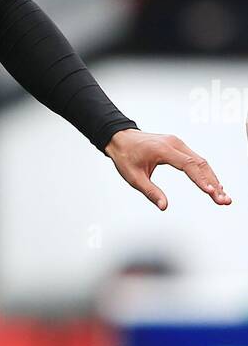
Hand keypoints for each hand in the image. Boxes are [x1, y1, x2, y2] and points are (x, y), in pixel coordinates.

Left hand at [104, 129, 230, 210]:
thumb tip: (164, 206)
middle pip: (200, 163)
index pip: (188, 165)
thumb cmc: (125, 157)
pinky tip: (213, 184)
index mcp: (163, 150)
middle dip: (214, 183)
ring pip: (201, 161)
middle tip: (224, 200)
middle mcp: (174, 144)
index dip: (201, 180)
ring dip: (213, 179)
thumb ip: (150, 192)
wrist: (120, 139)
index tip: (211, 192)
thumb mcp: (134, 178)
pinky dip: (205, 172)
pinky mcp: (178, 146)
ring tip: (222, 196)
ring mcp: (178, 143)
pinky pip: (196, 159)